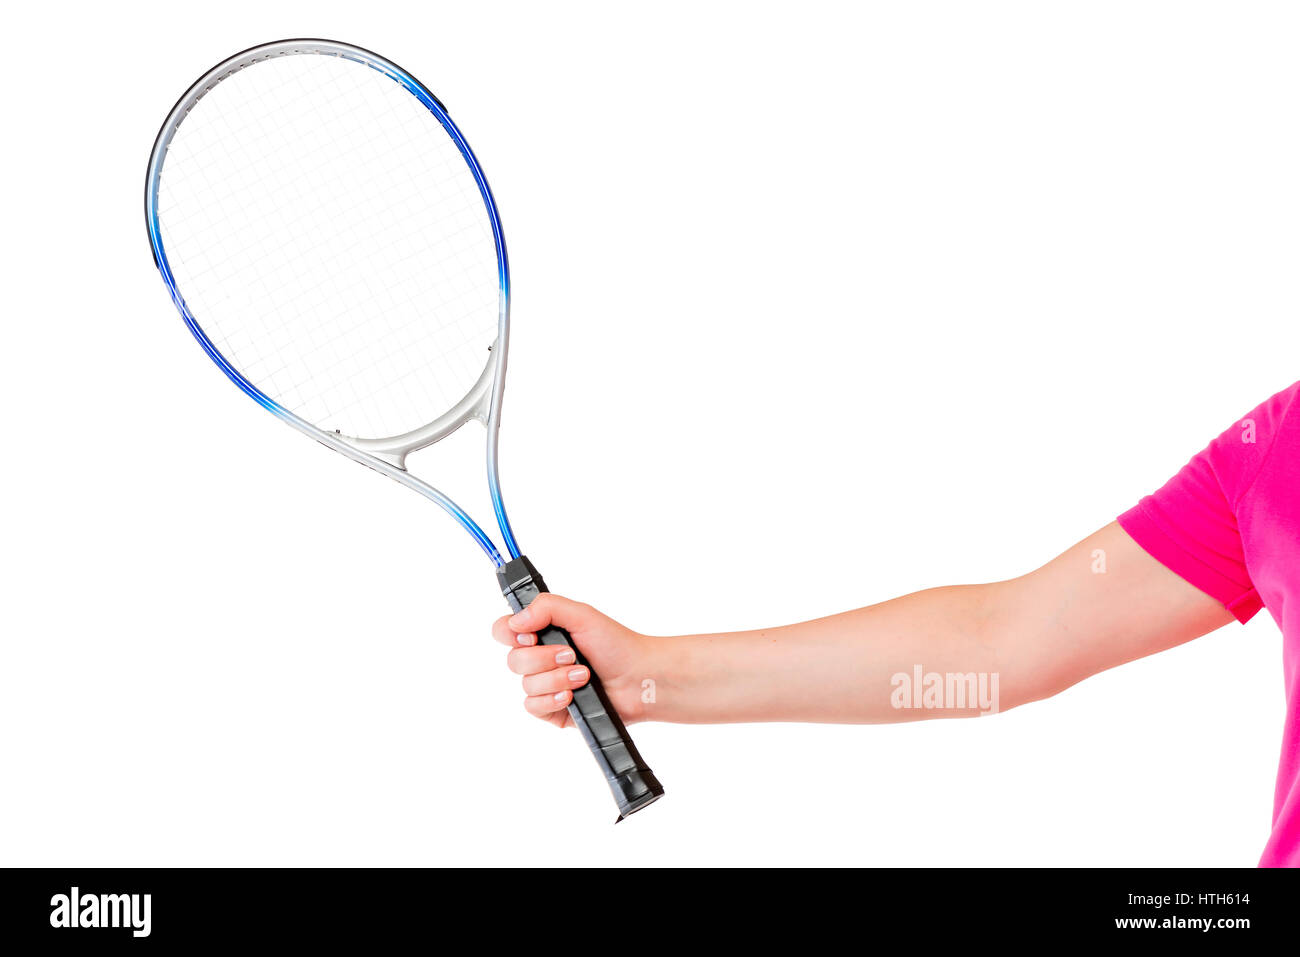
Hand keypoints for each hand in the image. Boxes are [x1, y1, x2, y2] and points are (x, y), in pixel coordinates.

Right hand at [491, 595, 651, 728]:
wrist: (638, 678)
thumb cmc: (616, 644)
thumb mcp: (582, 614)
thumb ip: (546, 607)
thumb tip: (516, 621)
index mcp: (543, 632)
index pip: (504, 630)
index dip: (510, 634)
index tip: (532, 636)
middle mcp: (540, 658)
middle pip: (513, 660)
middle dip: (545, 658)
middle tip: (572, 655)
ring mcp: (545, 685)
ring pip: (526, 685)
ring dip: (557, 679)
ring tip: (584, 676)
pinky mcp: (552, 709)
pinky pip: (533, 707)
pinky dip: (552, 699)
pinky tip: (572, 696)